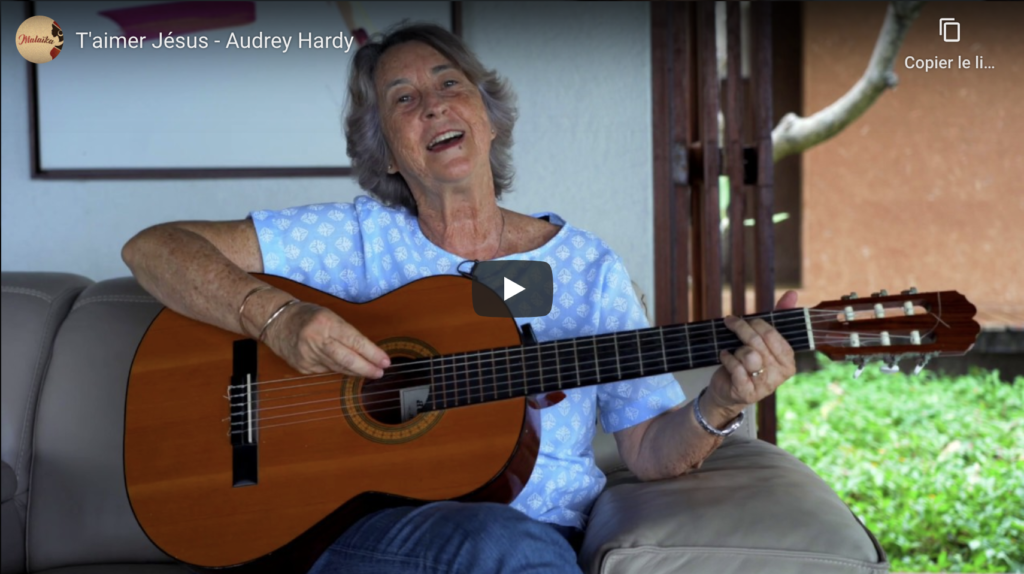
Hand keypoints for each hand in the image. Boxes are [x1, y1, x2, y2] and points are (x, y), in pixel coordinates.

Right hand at [262, 302, 389, 378]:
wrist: (275, 321)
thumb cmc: (306, 315)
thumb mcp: (329, 315)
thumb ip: (346, 333)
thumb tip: (367, 352)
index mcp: (326, 322)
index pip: (355, 341)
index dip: (372, 354)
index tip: (385, 361)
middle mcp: (316, 340)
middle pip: (347, 360)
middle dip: (367, 368)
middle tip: (380, 372)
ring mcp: (308, 356)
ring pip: (338, 368)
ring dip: (355, 371)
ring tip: (369, 371)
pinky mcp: (303, 367)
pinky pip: (326, 370)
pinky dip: (337, 368)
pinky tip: (343, 367)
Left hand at [705, 291, 798, 418]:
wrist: (728, 390)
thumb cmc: (747, 362)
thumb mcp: (762, 340)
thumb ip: (778, 317)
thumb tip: (792, 294)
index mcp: (788, 360)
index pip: (772, 334)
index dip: (755, 323)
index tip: (742, 319)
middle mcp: (780, 374)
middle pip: (757, 342)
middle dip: (740, 328)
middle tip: (730, 322)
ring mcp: (765, 385)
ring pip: (748, 355)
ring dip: (736, 349)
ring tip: (733, 351)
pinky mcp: (748, 392)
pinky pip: (736, 368)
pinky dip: (727, 358)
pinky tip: (725, 357)